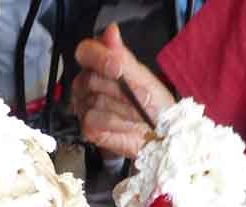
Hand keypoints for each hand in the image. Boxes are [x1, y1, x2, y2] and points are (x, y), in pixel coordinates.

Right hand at [72, 23, 174, 158]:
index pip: (86, 52)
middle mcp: (88, 84)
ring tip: (136, 114)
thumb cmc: (154, 104)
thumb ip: (123, 57)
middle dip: (119, 90)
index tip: (117, 67)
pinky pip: (94, 120)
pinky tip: (126, 126)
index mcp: (100, 64)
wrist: (160, 134)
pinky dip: (115, 124)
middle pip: (90, 80)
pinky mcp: (87, 127)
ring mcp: (85, 106)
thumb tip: (111, 32)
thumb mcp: (143, 77)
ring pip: (94, 102)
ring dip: (121, 109)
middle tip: (139, 97)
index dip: (99, 58)